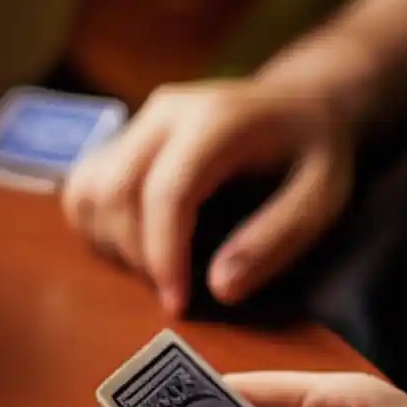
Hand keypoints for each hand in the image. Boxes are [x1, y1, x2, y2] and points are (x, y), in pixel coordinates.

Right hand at [62, 80, 353, 315]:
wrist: (296, 103)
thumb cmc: (313, 152)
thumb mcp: (324, 194)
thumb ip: (277, 239)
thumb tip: (219, 288)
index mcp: (216, 119)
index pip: (167, 192)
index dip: (164, 255)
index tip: (176, 304)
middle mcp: (164, 112)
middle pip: (117, 192)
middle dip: (137, 255)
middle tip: (172, 289)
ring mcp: (136, 123)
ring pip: (89, 192)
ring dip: (111, 243)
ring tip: (155, 266)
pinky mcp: (120, 139)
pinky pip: (82, 188)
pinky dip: (95, 226)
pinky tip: (132, 245)